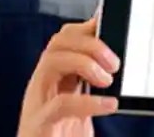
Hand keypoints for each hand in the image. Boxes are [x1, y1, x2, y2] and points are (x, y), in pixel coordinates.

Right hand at [18, 17, 121, 136]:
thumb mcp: (83, 106)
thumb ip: (94, 82)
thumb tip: (115, 59)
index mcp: (55, 78)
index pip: (65, 38)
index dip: (87, 28)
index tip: (111, 26)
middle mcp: (43, 86)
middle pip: (58, 43)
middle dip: (89, 43)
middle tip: (114, 63)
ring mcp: (38, 104)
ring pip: (52, 62)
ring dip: (84, 63)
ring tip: (107, 80)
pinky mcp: (39, 126)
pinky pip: (60, 104)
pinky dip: (88, 101)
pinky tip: (109, 105)